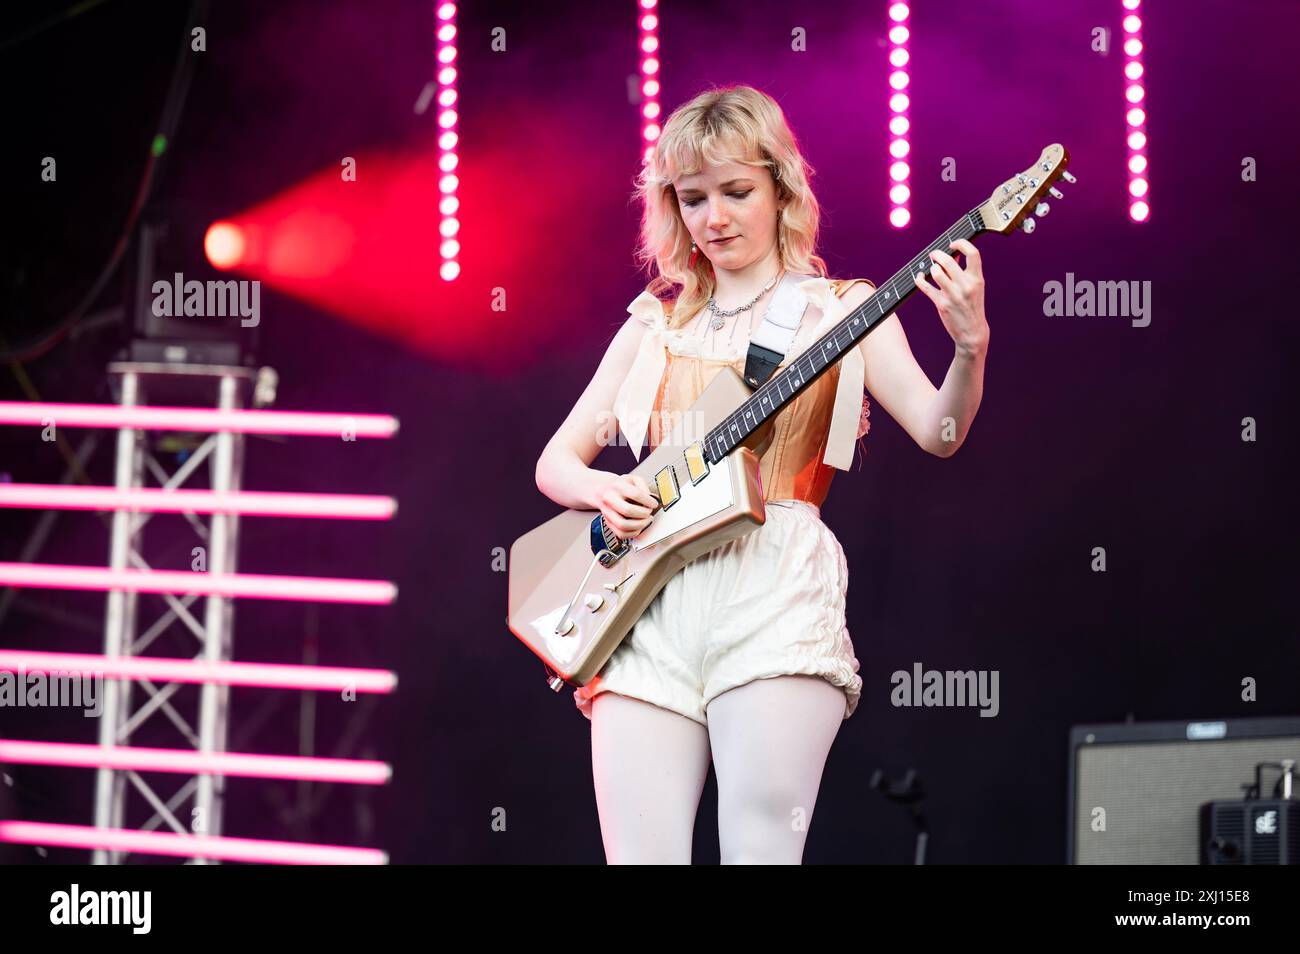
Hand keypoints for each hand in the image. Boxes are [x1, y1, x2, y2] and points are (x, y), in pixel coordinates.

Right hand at [595, 473, 658, 539]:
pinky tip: (639, 527)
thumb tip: (650, 499)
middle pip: (628, 510)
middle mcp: (610, 499)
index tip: (654, 504)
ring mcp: (607, 512)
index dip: (648, 501)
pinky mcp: (608, 522)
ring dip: (639, 525)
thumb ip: (644, 486)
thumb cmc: (620, 486)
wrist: (603, 490)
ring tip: (646, 521)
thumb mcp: (633, 479)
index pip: (635, 494)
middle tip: (649, 512)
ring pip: (623, 525)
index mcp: (618, 486)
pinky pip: (621, 534)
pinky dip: (633, 533)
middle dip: (644, 513)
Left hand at [913, 238, 987, 357]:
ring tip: (931, 269)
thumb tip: (952, 254)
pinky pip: (925, 287)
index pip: (973, 253)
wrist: (973, 331)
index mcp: (977, 279)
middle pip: (948, 260)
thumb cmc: (972, 306)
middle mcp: (966, 285)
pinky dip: (919, 279)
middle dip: (937, 254)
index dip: (961, 243)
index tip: (952, 244)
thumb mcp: (974, 287)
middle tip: (933, 254)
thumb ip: (964, 271)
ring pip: (936, 272)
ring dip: (931, 268)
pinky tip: (919, 277)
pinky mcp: (942, 304)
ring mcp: (953, 295)